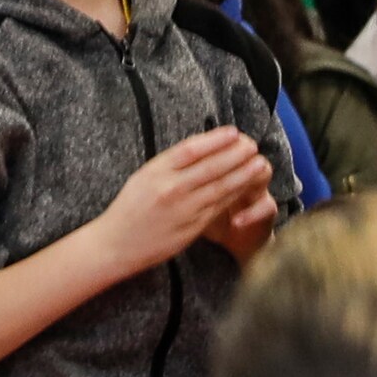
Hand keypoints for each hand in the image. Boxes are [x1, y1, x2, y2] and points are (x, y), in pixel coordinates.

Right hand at [104, 128, 278, 270]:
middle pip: (211, 167)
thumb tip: (202, 148)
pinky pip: (218, 207)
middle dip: (236, 154)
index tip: (233, 131)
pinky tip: (247, 186)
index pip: (191, 149)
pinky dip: (234, 195)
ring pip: (219, 188)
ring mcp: (183, 209)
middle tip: (253, 144)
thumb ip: (170, 164)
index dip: (215, 139)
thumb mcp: (143, 177)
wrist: (116, 244)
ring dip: (243, 174)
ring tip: (259, 163)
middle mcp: (170, 188)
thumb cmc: (130, 208)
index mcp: (156, 171)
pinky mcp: (191, 228)